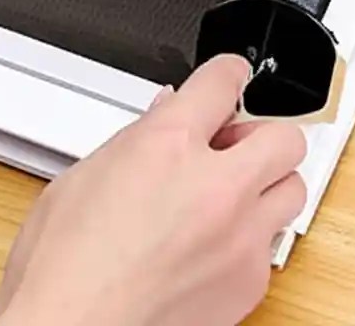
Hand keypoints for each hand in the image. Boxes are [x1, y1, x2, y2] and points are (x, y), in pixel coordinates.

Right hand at [0, 54, 308, 325]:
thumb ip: (134, 140)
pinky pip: (271, 245)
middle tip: (235, 148)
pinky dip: (250, 241)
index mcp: (167, 147)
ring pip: (293, 189)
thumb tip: (163, 115)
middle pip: (283, 135)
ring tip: (232, 198)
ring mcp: (241, 236)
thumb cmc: (62, 270)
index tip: (231, 77)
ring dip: (267, 185)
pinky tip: (215, 247)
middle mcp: (216, 186)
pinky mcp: (250, 280)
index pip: (224, 81)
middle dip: (260, 136)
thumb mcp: (80, 180)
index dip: (228, 73)